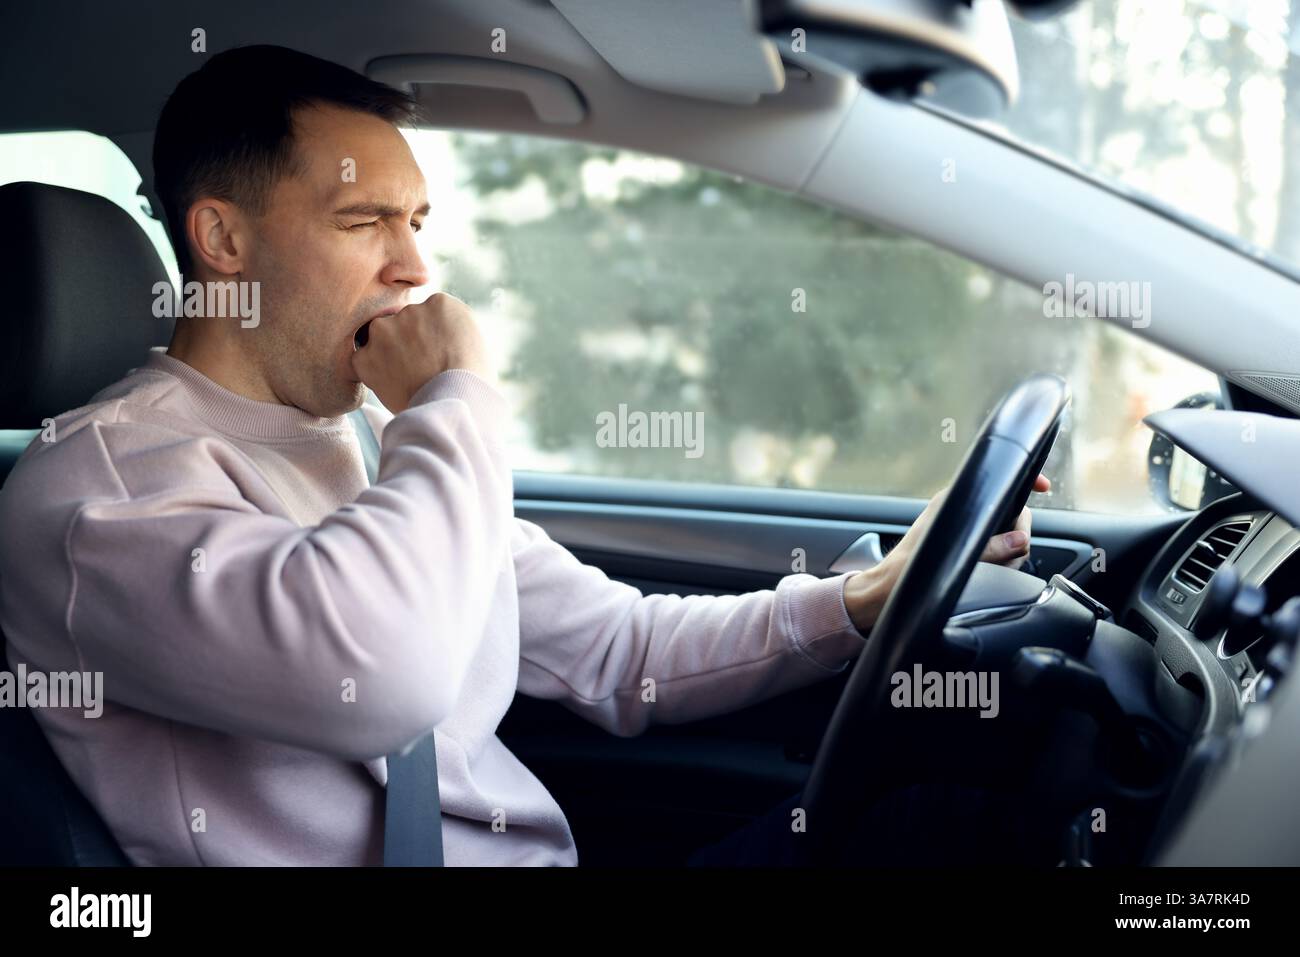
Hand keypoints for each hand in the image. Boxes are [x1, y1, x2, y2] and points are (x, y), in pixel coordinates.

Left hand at [351, 292, 495, 413]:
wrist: (457, 405)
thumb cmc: (473, 381)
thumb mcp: (474, 342)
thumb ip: (449, 329)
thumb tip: (433, 336)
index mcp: (442, 304)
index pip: (428, 315)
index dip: (432, 338)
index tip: (439, 356)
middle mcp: (410, 309)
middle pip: (403, 323)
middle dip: (409, 342)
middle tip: (423, 369)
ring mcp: (385, 330)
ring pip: (382, 338)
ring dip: (389, 353)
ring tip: (410, 379)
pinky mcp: (366, 355)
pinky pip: (364, 361)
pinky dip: (373, 373)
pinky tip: (395, 386)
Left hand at [842, 474, 1050, 635]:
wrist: (886, 592)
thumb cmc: (907, 572)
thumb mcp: (952, 558)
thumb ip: (990, 547)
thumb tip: (1022, 540)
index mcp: (955, 501)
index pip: (998, 484)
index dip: (1025, 483)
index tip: (1044, 487)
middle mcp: (963, 512)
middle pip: (1013, 516)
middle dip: (1018, 538)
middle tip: (1006, 559)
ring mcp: (967, 531)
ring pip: (1009, 538)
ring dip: (1010, 557)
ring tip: (990, 571)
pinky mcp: (969, 550)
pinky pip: (999, 553)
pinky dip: (1002, 565)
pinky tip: (990, 575)